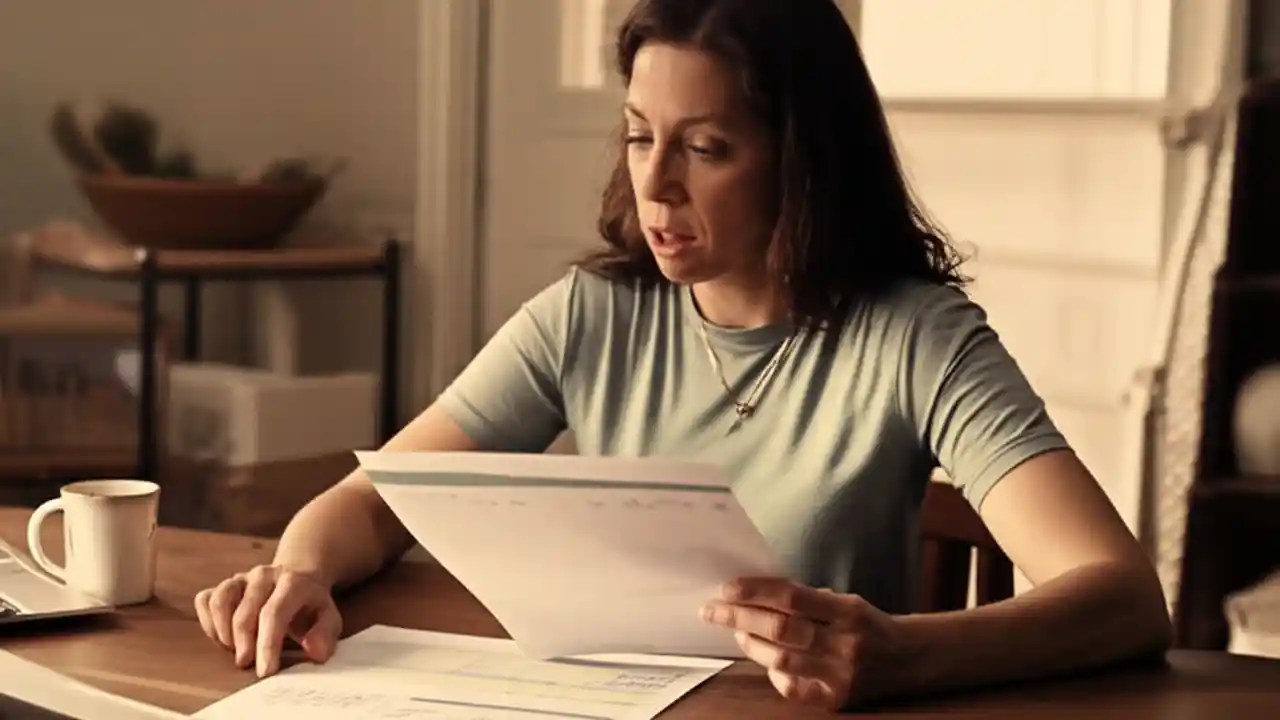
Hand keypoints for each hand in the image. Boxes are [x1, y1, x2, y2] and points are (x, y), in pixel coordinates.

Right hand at [193, 565, 342, 677]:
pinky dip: (208, 622)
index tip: (265, 671)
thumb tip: (315, 652)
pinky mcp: (226, 584)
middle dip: (244, 645)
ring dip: (223, 633)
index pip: (275, 613)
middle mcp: (264, 575)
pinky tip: (223, 637)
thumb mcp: (329, 619)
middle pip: (245, 613)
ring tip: (234, 650)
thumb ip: (325, 635)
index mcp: (293, 582)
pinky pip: (205, 600)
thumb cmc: (311, 607)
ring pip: (220, 602)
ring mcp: (242, 577)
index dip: (267, 645)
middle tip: (247, 665)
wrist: (298, 579)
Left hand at [700, 577, 915, 709]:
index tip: (726, 588)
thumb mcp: (845, 601)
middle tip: (712, 610)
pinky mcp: (836, 699)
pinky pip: (792, 688)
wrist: (910, 659)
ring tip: (738, 632)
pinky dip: (773, 673)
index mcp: (847, 611)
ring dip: (751, 644)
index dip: (755, 591)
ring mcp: (840, 675)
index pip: (791, 597)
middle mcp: (845, 644)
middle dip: (739, 618)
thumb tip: (755, 594)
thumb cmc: (868, 624)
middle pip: (780, 629)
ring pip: (781, 660)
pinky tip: (767, 660)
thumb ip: (806, 599)